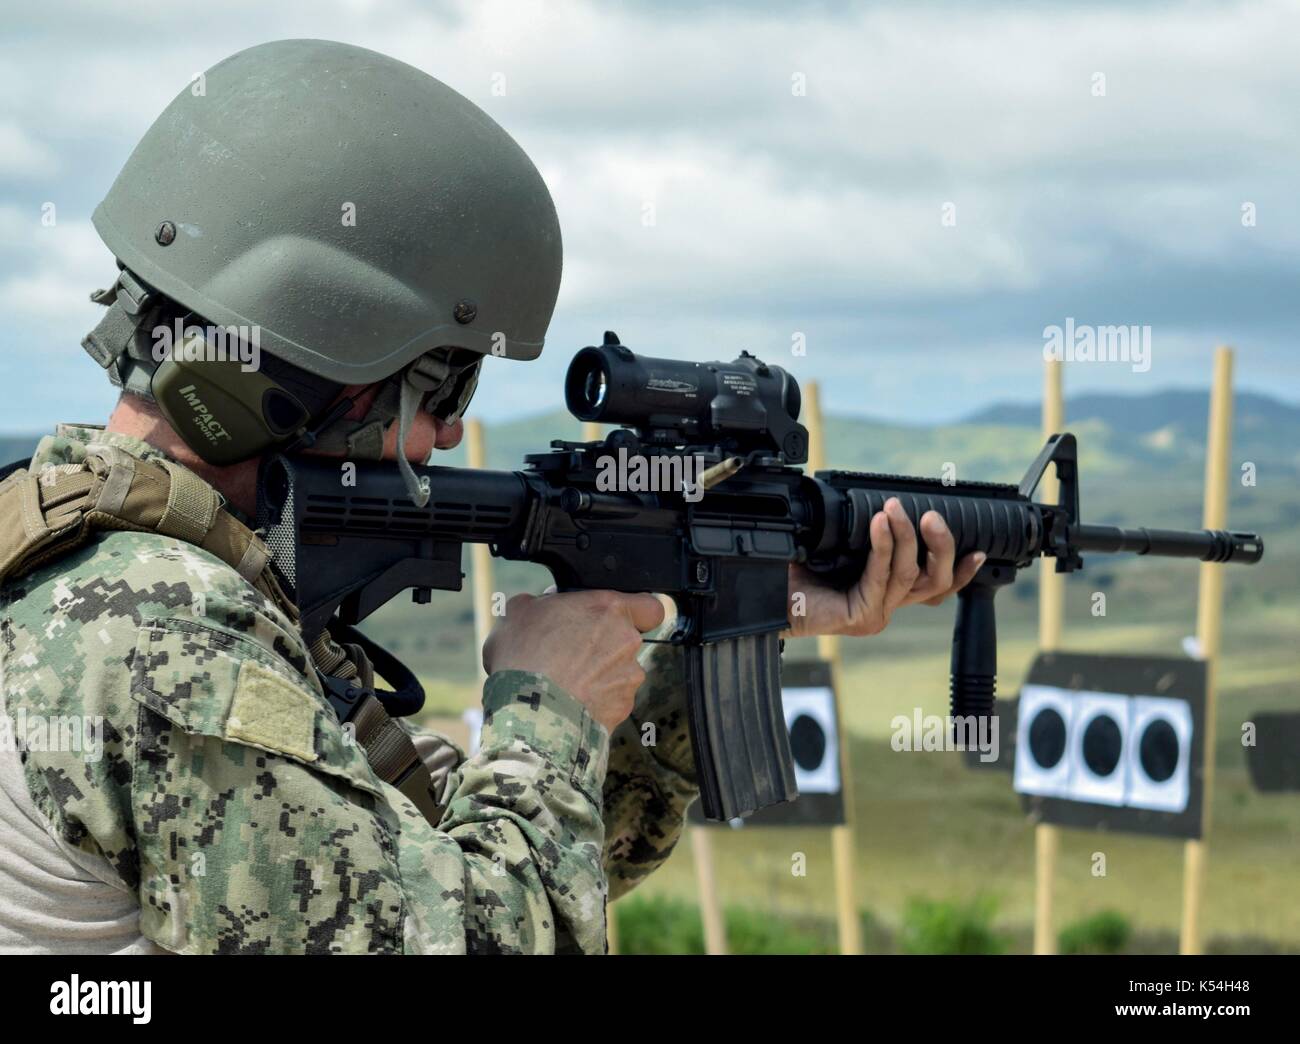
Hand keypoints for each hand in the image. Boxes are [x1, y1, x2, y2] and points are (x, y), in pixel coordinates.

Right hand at [482, 589, 665, 730]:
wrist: (528, 712)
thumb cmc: (522, 656)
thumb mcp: (518, 612)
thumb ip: (540, 602)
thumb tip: (542, 605)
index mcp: (609, 609)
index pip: (650, 607)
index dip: (639, 613)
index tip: (618, 619)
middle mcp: (627, 641)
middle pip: (627, 641)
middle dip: (606, 647)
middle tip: (572, 654)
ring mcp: (628, 677)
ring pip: (621, 673)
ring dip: (600, 677)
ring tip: (565, 685)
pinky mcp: (622, 708)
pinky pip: (612, 701)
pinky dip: (596, 702)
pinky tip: (569, 704)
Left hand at [786, 497, 983, 637]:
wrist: (763, 594)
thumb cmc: (795, 570)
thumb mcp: (838, 544)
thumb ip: (863, 530)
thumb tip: (879, 499)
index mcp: (886, 588)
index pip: (935, 583)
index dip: (961, 569)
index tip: (979, 549)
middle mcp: (886, 602)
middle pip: (936, 581)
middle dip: (942, 545)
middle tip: (932, 515)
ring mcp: (876, 611)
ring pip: (910, 575)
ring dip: (908, 538)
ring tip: (896, 508)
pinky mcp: (862, 615)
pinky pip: (881, 576)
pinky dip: (883, 547)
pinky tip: (880, 524)